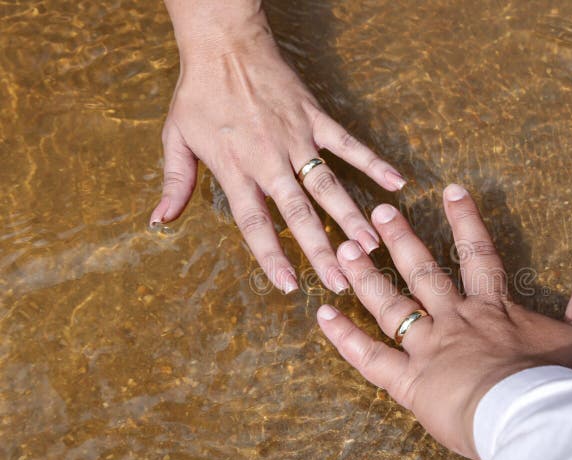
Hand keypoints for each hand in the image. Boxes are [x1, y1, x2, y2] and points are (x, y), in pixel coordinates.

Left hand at [150, 13, 404, 293]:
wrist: (223, 44)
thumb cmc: (198, 94)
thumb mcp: (175, 139)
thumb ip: (175, 184)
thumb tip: (160, 222)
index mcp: (235, 170)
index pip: (255, 223)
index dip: (272, 256)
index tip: (289, 286)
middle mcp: (269, 160)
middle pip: (299, 213)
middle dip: (320, 250)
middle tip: (340, 280)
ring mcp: (295, 139)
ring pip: (327, 185)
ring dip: (349, 217)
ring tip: (371, 245)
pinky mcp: (314, 119)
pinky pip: (348, 144)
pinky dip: (372, 162)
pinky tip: (396, 182)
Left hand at [316, 184, 571, 458]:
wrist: (527, 418)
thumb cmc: (556, 382)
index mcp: (492, 308)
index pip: (478, 253)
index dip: (465, 220)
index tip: (452, 190)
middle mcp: (453, 318)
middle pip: (423, 270)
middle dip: (400, 238)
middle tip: (378, 211)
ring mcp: (427, 347)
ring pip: (390, 303)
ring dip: (366, 275)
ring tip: (344, 248)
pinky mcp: (408, 382)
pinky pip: (369, 356)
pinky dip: (343, 337)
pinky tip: (321, 315)